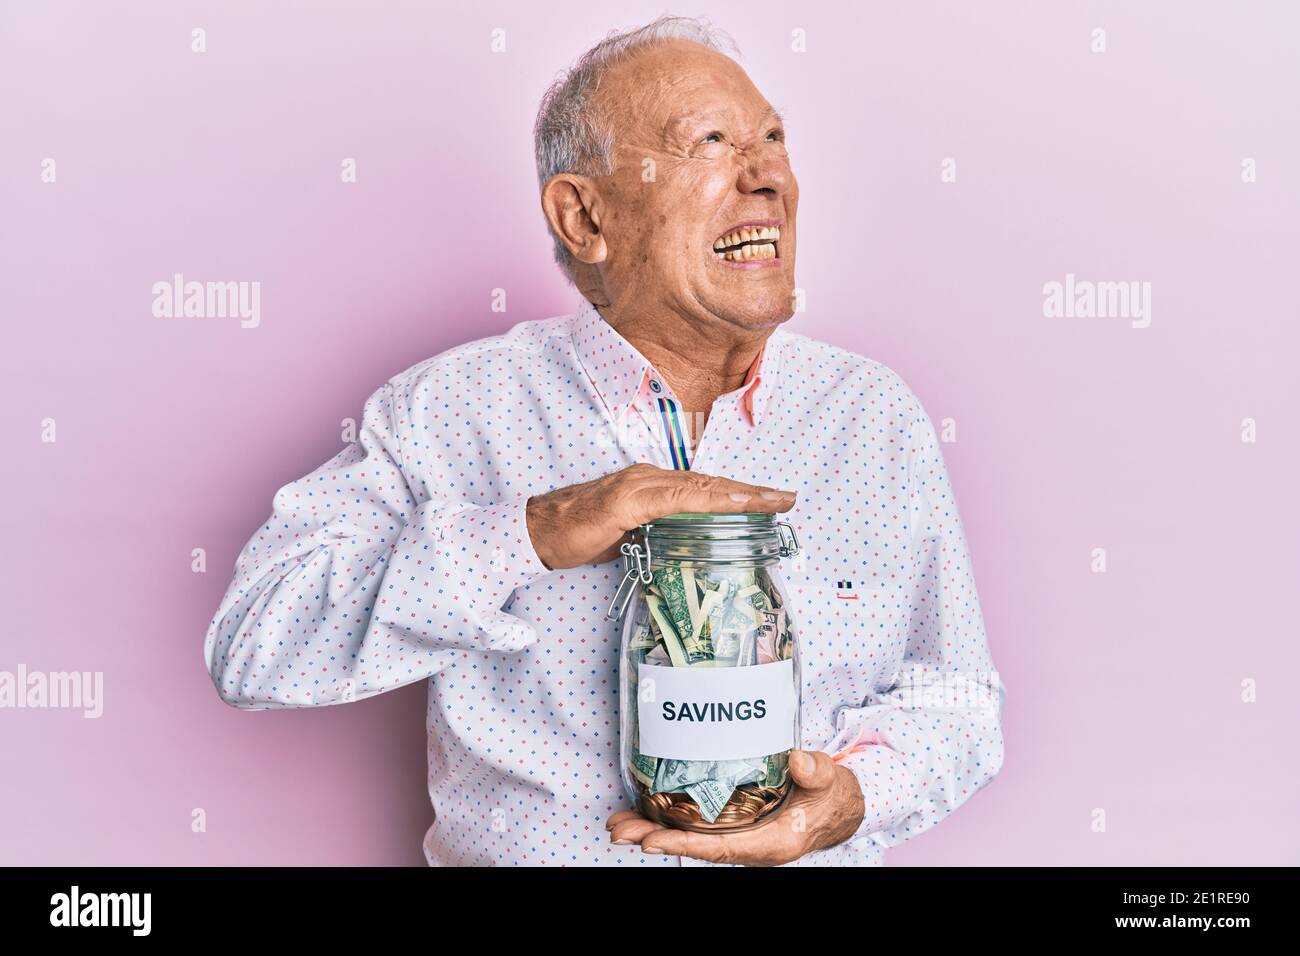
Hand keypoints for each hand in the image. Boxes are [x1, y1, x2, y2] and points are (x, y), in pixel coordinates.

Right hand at [525, 463, 795, 569]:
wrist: (536, 532)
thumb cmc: (579, 533)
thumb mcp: (629, 537)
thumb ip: (657, 536)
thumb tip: (684, 549)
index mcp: (654, 487)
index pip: (706, 490)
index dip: (742, 495)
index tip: (775, 501)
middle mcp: (651, 478)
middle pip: (711, 485)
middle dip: (752, 493)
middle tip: (789, 499)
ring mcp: (640, 485)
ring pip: (699, 487)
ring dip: (738, 495)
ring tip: (772, 502)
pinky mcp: (628, 500)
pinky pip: (675, 498)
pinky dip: (705, 500)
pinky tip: (727, 504)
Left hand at [606, 750, 864, 865]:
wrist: (836, 804)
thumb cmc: (831, 796)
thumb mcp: (830, 782)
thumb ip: (816, 772)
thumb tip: (798, 762)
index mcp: (770, 842)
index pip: (719, 848)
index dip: (683, 844)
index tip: (652, 839)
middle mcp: (747, 842)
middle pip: (693, 844)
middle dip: (653, 837)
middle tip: (619, 830)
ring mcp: (736, 832)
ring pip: (688, 835)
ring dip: (651, 829)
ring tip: (617, 824)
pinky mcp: (731, 820)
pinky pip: (693, 822)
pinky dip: (665, 817)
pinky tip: (640, 810)